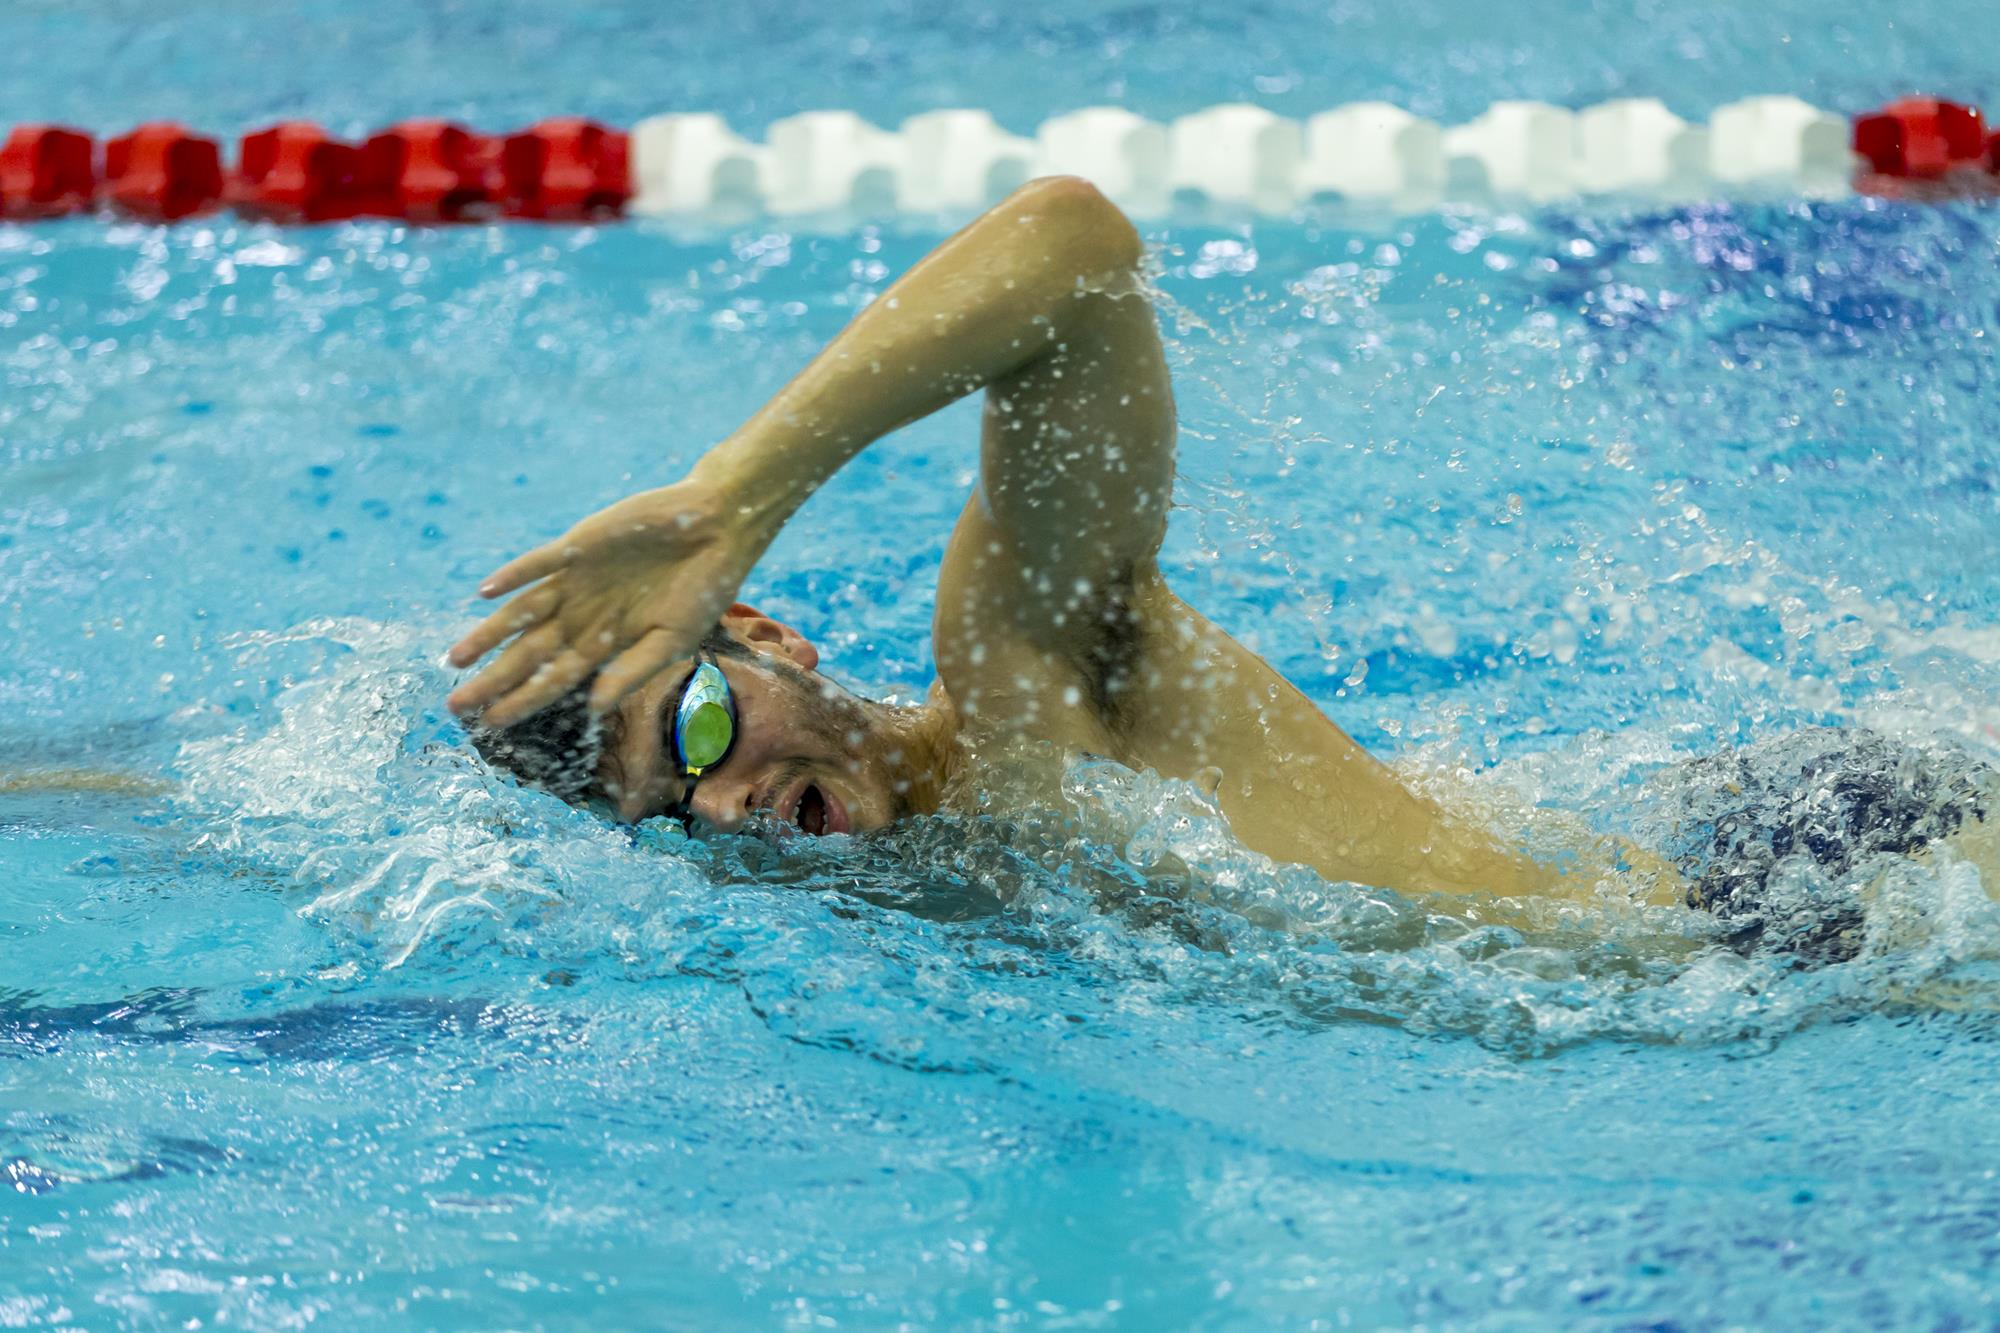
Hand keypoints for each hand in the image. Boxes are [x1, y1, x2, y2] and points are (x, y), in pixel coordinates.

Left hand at [445, 476, 768, 728]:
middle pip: (528, 652)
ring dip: (489, 635)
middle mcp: (582, 613)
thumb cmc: (705, 589)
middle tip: (455, 706)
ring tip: (456, 659)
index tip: (491, 722)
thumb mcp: (674, 641)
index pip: (555, 677)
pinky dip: (515, 576)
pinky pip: (539, 563)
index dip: (523, 699)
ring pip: (522, 612)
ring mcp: (576, 580)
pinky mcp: (580, 545)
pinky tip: (486, 592)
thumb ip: (633, 672)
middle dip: (492, 679)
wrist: (717, 529)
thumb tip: (594, 709)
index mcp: (606, 641)